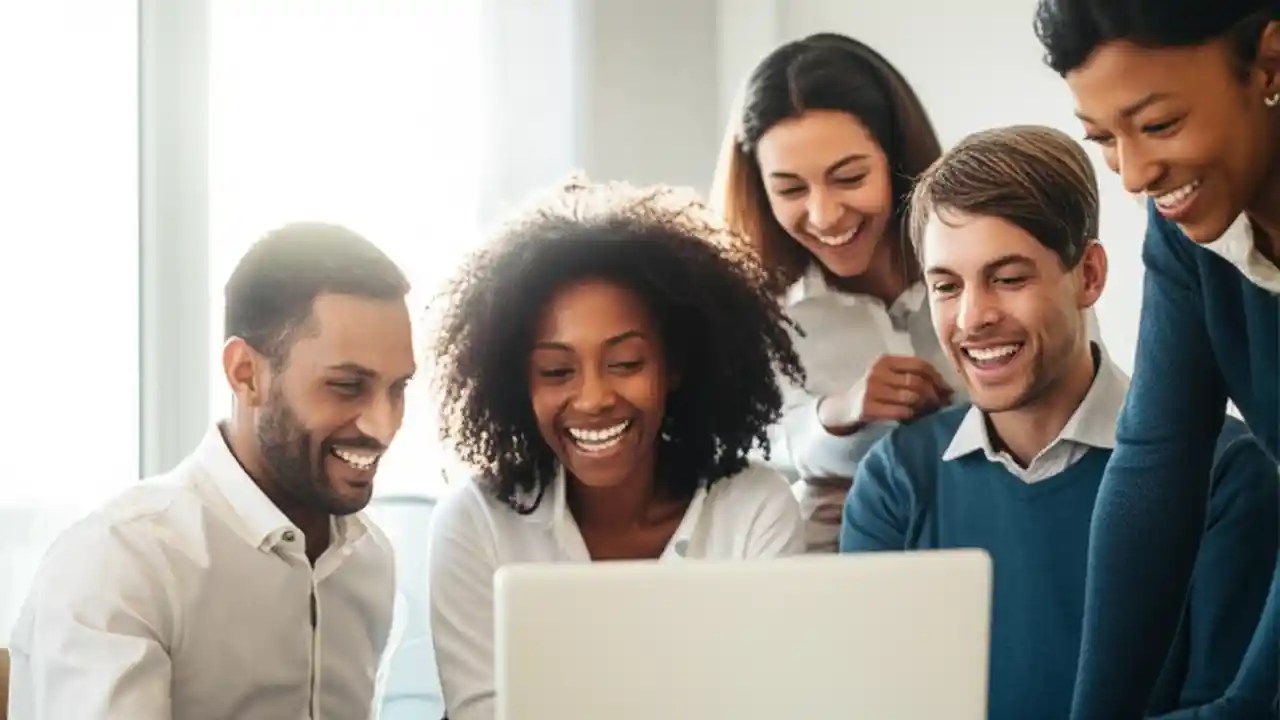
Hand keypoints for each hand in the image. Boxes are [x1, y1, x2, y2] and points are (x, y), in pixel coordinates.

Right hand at [819, 355, 953, 432]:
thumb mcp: (889, 377)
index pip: (919, 364)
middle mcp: (878, 372)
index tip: (947, 391)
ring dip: (926, 407)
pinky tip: (916, 418)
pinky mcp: (868, 408)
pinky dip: (913, 415)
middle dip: (934, 395)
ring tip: (931, 412)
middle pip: (917, 381)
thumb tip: (948, 390)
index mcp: (885, 360)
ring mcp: (872, 390)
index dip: (937, 378)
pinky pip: (900, 412)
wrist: (844, 408)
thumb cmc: (874, 392)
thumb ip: (913, 377)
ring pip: (911, 397)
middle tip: (942, 405)